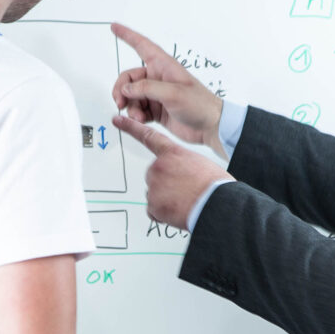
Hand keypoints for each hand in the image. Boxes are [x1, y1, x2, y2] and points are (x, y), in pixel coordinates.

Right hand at [110, 23, 226, 155]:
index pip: (142, 46)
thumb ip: (147, 89)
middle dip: (122, 90)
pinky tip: (141, 120)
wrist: (210, 126)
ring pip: (131, 96)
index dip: (127, 35)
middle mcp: (158, 78)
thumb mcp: (173, 93)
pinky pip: (137, 109)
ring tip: (138, 116)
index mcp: (164, 66)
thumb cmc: (200, 105)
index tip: (115, 27)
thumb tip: (127, 88)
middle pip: (130, 78)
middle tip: (120, 101)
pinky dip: (135, 115)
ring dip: (130, 106)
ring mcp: (156, 94)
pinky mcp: (156, 109)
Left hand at [114, 113, 232, 228]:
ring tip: (184, 200)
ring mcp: (153, 185)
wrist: (217, 203)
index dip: (131, 127)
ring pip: (154, 194)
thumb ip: (180, 164)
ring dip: (166, 200)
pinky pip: (154, 210)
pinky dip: (164, 213)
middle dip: (166, 184)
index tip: (117, 120)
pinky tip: (178, 210)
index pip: (148, 137)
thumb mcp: (198, 164)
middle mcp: (158, 166)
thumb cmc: (213, 185)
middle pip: (154, 175)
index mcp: (172, 153)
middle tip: (184, 190)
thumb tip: (176, 174)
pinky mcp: (152, 204)